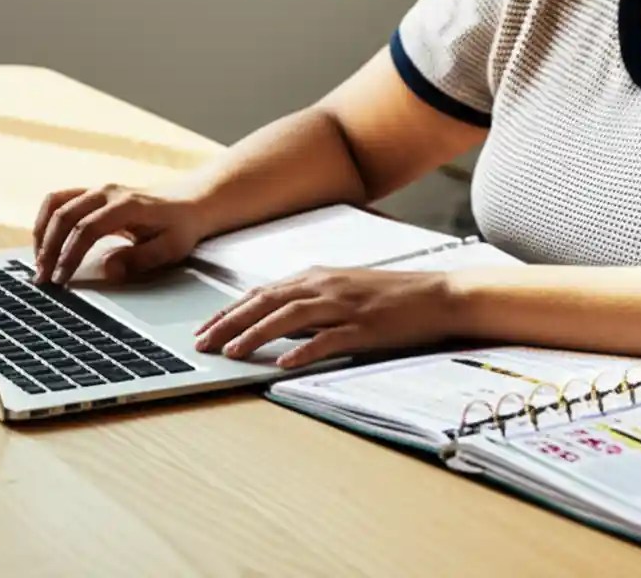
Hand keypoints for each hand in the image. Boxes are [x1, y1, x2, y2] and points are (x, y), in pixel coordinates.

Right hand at [32, 184, 206, 283]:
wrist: (190, 201)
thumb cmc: (181, 227)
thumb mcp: (172, 248)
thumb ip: (141, 259)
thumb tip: (108, 270)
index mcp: (127, 205)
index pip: (87, 229)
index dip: (70, 254)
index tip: (61, 279)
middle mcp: (107, 192)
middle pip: (64, 215)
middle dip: (48, 248)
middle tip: (43, 278)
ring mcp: (97, 190)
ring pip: (55, 204)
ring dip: (41, 233)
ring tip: (39, 263)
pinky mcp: (92, 193)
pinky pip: (58, 200)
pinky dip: (46, 221)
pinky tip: (44, 243)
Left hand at [194, 268, 456, 367]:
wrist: (437, 295)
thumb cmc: (391, 296)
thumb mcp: (343, 290)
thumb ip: (310, 302)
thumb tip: (274, 323)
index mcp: (317, 276)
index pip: (262, 292)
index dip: (229, 310)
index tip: (204, 327)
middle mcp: (325, 286)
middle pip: (266, 301)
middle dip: (229, 322)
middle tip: (202, 343)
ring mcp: (344, 306)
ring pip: (289, 317)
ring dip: (256, 334)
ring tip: (232, 352)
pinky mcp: (365, 327)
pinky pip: (328, 339)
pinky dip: (303, 350)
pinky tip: (284, 363)